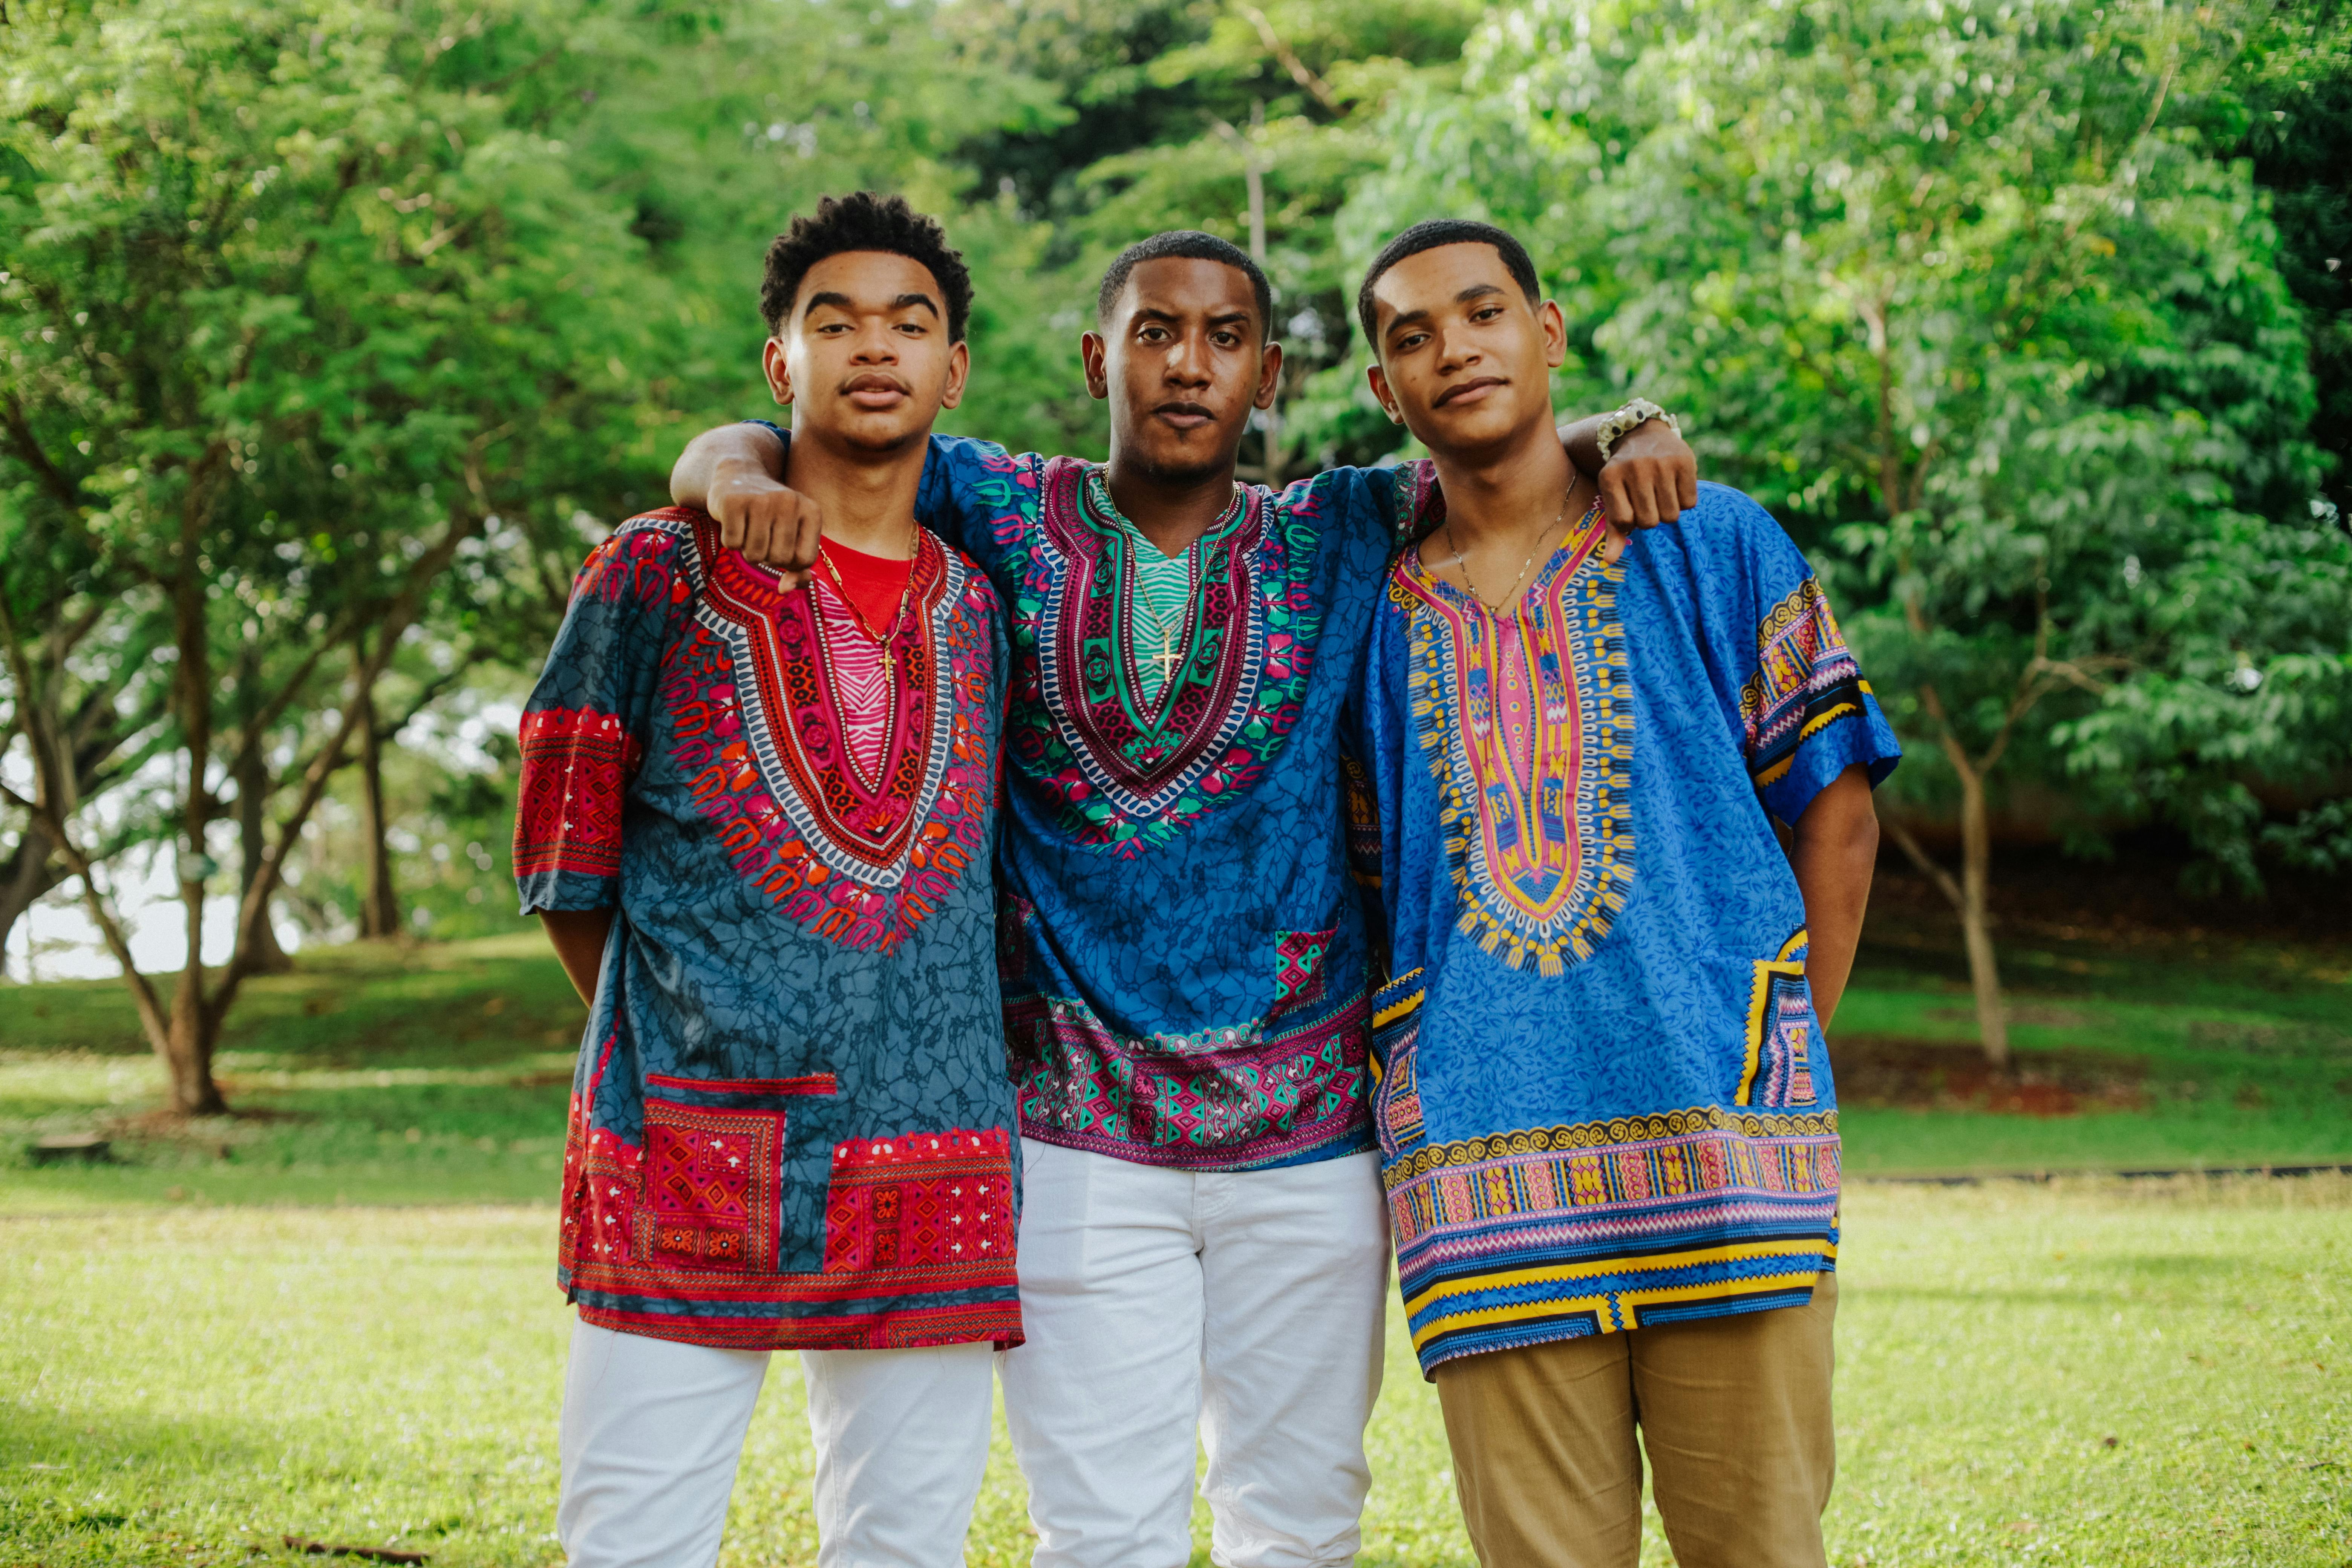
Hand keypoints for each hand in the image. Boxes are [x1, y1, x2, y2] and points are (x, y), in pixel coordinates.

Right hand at [710, 458, 822, 586]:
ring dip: (748, 550)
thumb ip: (799, 569)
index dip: (789, 562)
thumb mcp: (793, 535)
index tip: (780, 545)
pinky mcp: (733, 501)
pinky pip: (733, 544)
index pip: (805, 560)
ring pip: (755, 555)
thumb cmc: (771, 514)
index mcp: (812, 511)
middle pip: (779, 559)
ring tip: (749, 529)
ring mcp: (761, 500)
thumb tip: (785, 589)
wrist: (739, 475)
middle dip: (767, 556)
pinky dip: (731, 540)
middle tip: (761, 535)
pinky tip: (735, 522)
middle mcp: (790, 502)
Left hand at [1598, 419, 1698, 531]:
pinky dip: (1684, 500)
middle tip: (1648, 500)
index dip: (1630, 521)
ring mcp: (1661, 463)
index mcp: (1610, 477)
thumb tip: (1608, 561)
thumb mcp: (1613, 497)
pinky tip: (1675, 485)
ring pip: (1671, 516)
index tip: (1630, 506)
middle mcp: (1635, 468)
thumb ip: (1612, 530)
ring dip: (1668, 511)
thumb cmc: (1625, 475)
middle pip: (1649, 522)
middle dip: (1650, 518)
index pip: (1624, 522)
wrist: (1643, 435)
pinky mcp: (1684, 461)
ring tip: (1661, 493)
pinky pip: (1690, 503)